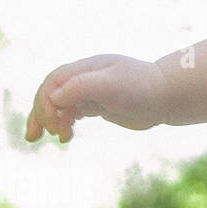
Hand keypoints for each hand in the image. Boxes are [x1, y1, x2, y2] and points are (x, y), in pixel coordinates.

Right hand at [25, 55, 169, 142]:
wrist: (168, 97)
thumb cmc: (142, 88)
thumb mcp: (111, 84)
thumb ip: (82, 87)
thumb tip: (54, 97)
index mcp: (86, 68)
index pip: (53, 82)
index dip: (45, 102)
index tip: (53, 122)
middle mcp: (86, 78)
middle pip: (51, 93)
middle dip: (41, 114)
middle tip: (38, 137)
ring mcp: (91, 91)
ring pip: (59, 105)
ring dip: (48, 121)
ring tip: (46, 138)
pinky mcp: (98, 105)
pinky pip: (72, 112)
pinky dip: (64, 123)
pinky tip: (65, 135)